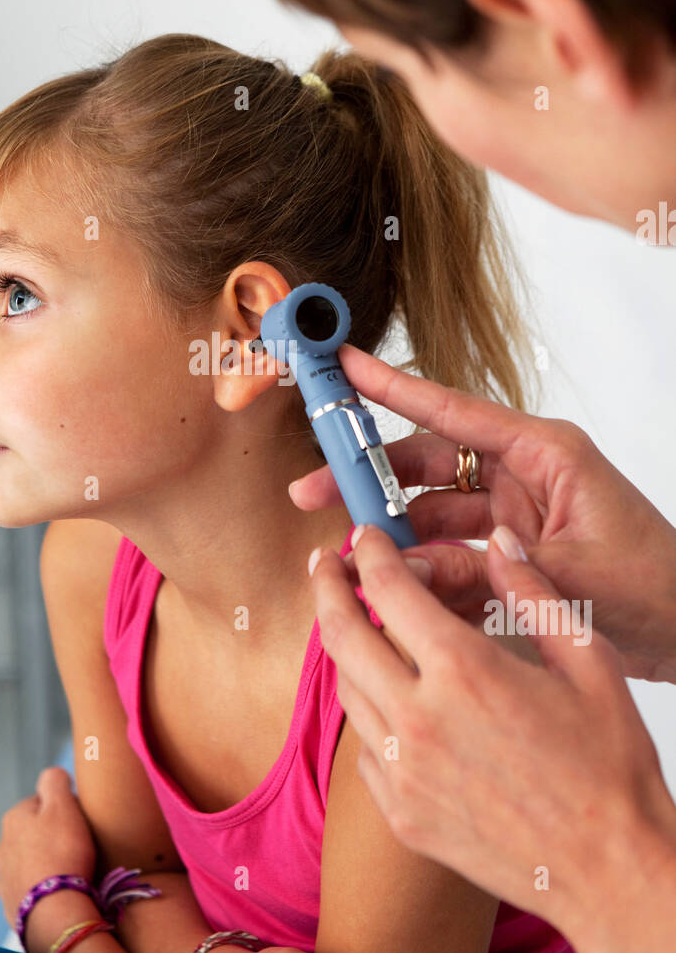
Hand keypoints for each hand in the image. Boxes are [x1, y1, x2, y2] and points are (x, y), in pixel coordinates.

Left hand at [0, 766, 96, 932]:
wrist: (54, 911)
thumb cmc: (63, 852)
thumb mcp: (63, 805)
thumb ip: (55, 781)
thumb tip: (52, 774)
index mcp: (13, 818)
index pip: (41, 801)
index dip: (64, 808)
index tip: (80, 821)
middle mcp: (3, 846)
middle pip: (34, 832)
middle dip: (52, 836)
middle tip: (78, 846)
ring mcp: (5, 878)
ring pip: (31, 860)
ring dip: (47, 862)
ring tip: (71, 872)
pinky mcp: (12, 905)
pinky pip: (31, 888)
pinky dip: (44, 887)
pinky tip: (60, 891)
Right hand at [291, 342, 675, 682]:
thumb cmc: (656, 583)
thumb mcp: (566, 573)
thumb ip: (480, 570)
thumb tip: (403, 568)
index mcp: (543, 452)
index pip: (451, 410)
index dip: (390, 387)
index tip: (341, 364)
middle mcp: (521, 475)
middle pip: (426, 466)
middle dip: (368, 479)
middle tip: (311, 491)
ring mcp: (513, 515)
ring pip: (431, 514)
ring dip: (391, 536)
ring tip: (350, 558)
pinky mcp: (510, 553)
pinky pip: (450, 554)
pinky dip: (422, 571)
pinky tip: (392, 589)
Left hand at [311, 520, 675, 951]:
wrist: (611, 870)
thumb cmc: (609, 767)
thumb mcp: (587, 660)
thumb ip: (533, 593)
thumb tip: (499, 543)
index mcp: (464, 670)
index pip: (389, 588)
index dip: (370, 551)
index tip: (365, 536)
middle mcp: (419, 718)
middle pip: (341, 633)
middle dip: (326, 586)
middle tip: (326, 565)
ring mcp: (403, 771)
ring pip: (347, 690)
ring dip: (345, 649)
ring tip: (356, 626)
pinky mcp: (400, 813)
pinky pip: (365, 747)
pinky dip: (370, 712)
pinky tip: (392, 700)